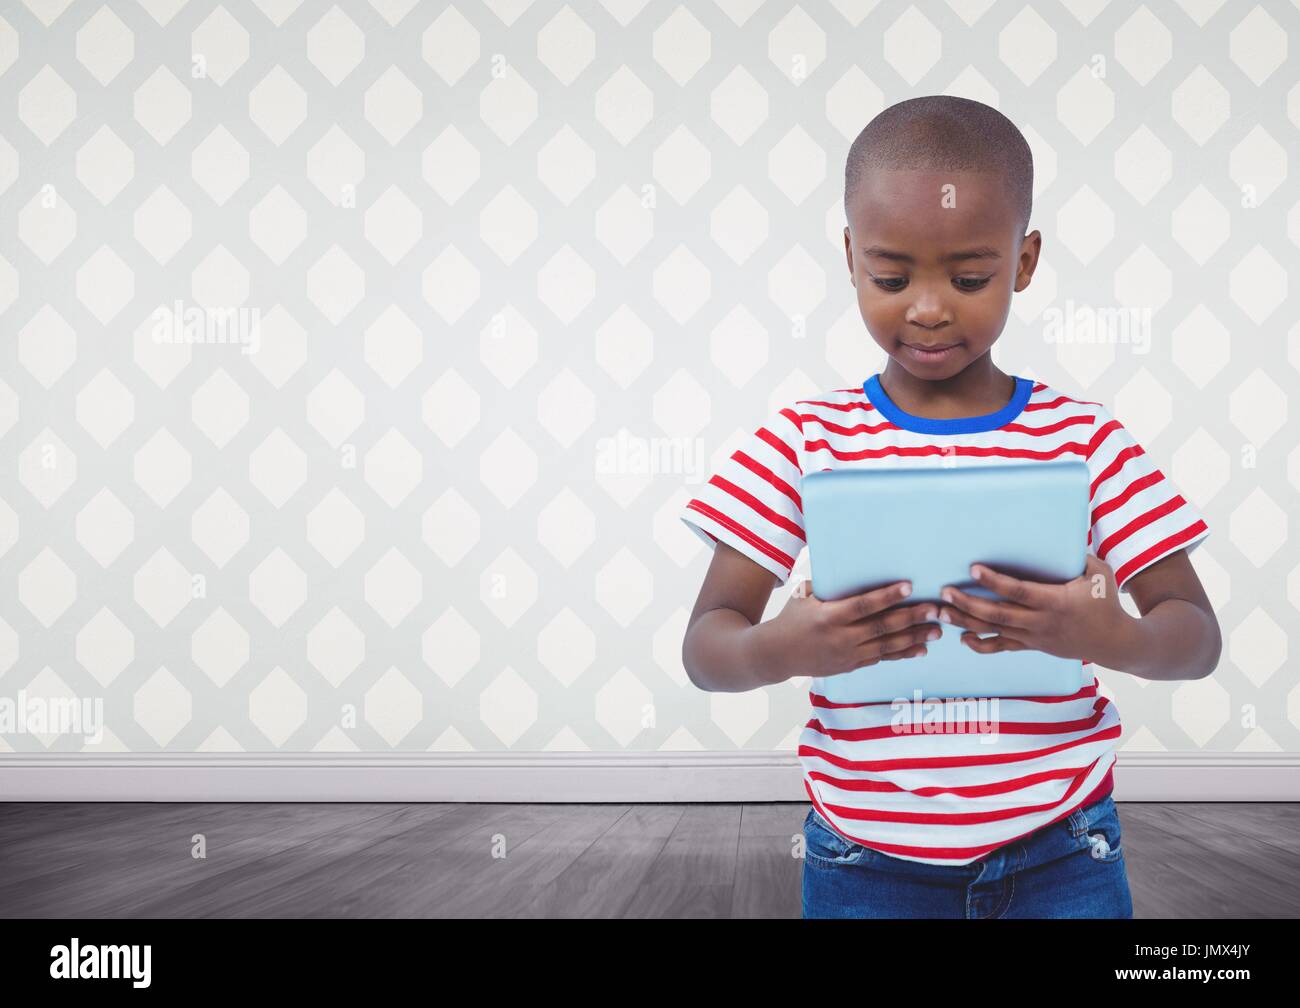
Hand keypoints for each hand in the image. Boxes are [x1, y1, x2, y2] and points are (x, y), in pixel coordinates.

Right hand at [767, 578, 942, 679]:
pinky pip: (881, 659)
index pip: (864, 605)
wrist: (776, 655)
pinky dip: (902, 654)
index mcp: (829, 617)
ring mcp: (847, 655)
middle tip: (936, 610)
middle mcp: (841, 638)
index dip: (887, 596)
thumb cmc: (791, 618)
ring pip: (887, 647)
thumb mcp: (804, 596)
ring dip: (914, 638)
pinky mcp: (851, 666)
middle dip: (912, 618)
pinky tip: (920, 648)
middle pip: (882, 628)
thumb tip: (852, 566)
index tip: (909, 586)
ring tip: (937, 631)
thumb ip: (829, 586)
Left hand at [937, 554, 1129, 661]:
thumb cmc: (1106, 602)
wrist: (1115, 642)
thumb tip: (1059, 531)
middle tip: (944, 592)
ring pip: (995, 632)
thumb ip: (1078, 555)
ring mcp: (1035, 637)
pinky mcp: (1032, 646)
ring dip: (965, 623)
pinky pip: (1002, 648)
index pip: (1019, 591)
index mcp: (1057, 602)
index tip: (973, 569)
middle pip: (998, 615)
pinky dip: (981, 645)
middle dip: (968, 604)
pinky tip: (962, 638)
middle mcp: (1042, 622)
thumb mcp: (1099, 573)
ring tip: (940, 613)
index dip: (994, 581)